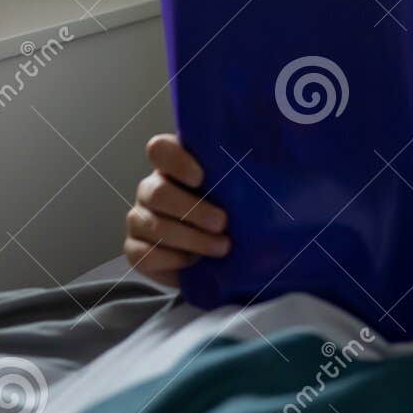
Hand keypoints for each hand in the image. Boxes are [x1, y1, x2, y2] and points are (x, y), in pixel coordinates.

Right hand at [123, 133, 230, 287]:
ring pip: (153, 225)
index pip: (159, 149)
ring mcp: (139, 219)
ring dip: (191, 239)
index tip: (201, 176)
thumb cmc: (231, 216)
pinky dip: (174, 260)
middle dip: (193, 209)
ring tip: (222, 247)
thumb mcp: (240, 192)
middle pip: (156, 191)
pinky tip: (195, 263)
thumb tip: (277, 161)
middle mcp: (151, 189)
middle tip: (223, 223)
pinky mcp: (135, 250)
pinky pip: (145, 254)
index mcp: (173, 166)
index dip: (175, 160)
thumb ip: (245, 174)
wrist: (216, 259)